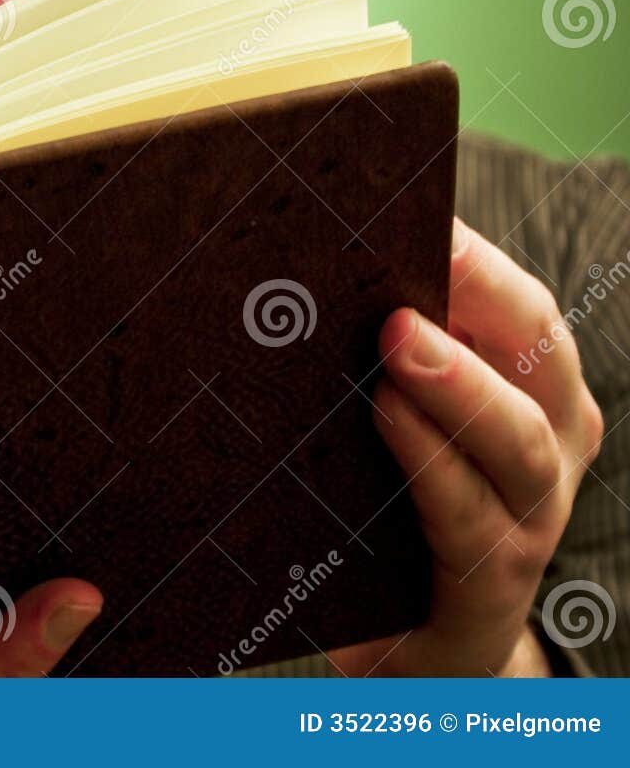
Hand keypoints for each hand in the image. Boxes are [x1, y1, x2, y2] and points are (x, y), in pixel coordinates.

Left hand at [331, 217, 604, 675]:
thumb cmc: (388, 506)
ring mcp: (527, 522)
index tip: (422, 206)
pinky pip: (471, 522)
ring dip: (458, 386)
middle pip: (539, 356)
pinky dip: (433, 469)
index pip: (521, 307)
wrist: (406, 646)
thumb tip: (306, 265)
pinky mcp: (488, 590)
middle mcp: (547, 447)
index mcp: (531, 391)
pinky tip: (388, 423)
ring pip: (516, 441)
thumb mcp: (392, 418)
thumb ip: (376, 355)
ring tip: (397, 340)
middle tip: (422, 252)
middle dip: (480, 298)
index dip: (478, 257)